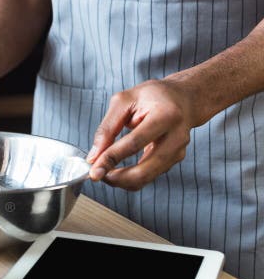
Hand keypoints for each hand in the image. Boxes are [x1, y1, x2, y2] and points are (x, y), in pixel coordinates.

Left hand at [87, 79, 201, 190]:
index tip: (93, 171)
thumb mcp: (124, 101)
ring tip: (104, 172)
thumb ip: (107, 128)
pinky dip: (130, 178)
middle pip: (144, 170)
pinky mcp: (175, 160)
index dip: (111, 158)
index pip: (134, 143)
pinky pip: (149, 176)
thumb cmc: (152, 96)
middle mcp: (177, 137)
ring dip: (121, 181)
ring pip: (147, 178)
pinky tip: (117, 171)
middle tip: (97, 175)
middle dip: (117, 178)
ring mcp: (178, 151)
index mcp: (166, 115)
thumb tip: (94, 156)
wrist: (184, 98)